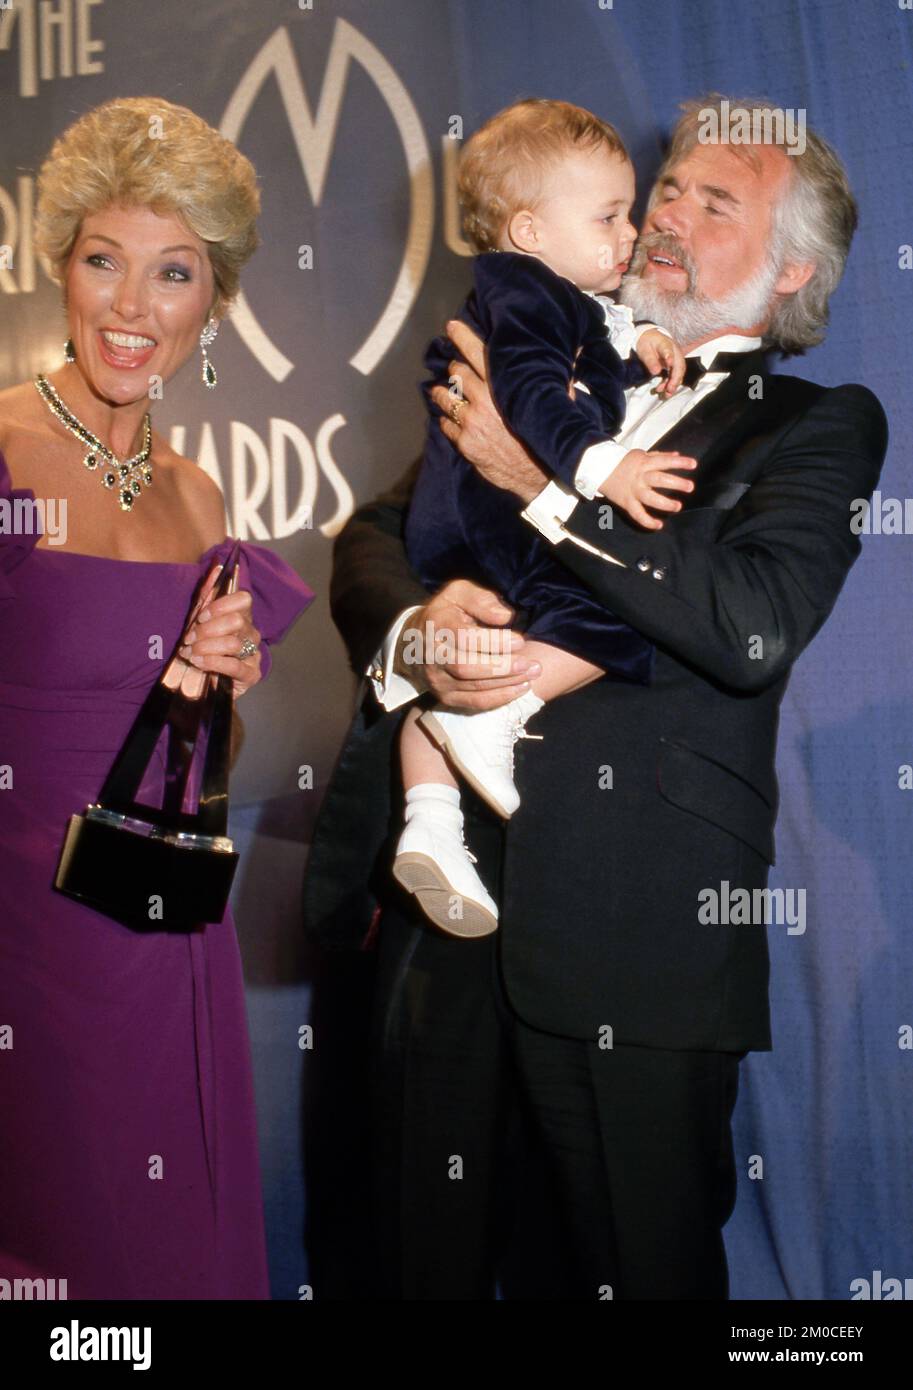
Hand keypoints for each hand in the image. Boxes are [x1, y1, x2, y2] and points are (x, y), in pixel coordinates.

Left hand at [175, 587, 262, 699]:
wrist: (200, 684)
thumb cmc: (201, 648)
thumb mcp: (198, 622)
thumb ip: (205, 596)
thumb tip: (215, 568)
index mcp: (241, 616)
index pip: (244, 600)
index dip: (222, 605)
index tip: (200, 616)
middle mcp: (251, 633)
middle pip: (237, 621)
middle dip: (208, 629)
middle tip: (189, 638)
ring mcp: (253, 654)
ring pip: (233, 643)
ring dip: (206, 646)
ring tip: (189, 652)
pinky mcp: (251, 675)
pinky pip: (235, 666)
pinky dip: (213, 662)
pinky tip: (198, 662)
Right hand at [395, 578, 540, 710]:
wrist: (415, 642)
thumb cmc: (447, 613)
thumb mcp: (459, 594)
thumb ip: (481, 600)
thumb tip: (505, 617)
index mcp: (436, 626)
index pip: (464, 638)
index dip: (494, 642)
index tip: (520, 641)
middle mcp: (433, 656)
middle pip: (467, 667)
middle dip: (503, 667)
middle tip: (532, 664)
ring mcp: (438, 679)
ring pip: (474, 686)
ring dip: (507, 683)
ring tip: (532, 675)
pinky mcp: (445, 696)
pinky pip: (475, 702)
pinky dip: (500, 698)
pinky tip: (520, 688)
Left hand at [428, 319, 548, 503]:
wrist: (541, 477)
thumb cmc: (548, 437)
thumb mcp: (560, 403)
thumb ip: (560, 377)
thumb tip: (578, 351)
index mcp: (504, 386)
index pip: (477, 352)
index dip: (462, 336)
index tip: (451, 327)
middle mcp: (484, 400)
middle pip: (457, 372)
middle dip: (454, 368)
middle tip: (454, 368)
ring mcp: (472, 422)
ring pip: (444, 397)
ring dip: (442, 393)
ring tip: (441, 392)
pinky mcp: (465, 443)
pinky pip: (445, 424)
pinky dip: (446, 420)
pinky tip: (452, 421)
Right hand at [598, 449, 697, 529]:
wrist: (599, 470)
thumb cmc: (623, 463)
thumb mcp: (641, 454)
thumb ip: (660, 456)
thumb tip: (677, 455)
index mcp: (644, 463)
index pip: (664, 461)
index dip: (679, 462)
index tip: (693, 464)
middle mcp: (640, 477)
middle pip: (659, 480)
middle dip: (676, 483)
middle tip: (690, 487)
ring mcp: (633, 491)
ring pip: (650, 498)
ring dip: (665, 504)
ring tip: (678, 506)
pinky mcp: (627, 503)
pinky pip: (637, 514)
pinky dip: (647, 521)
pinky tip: (659, 525)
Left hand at [636, 328, 685, 396]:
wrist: (650, 338)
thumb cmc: (647, 342)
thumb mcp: (644, 349)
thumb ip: (650, 360)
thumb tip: (656, 371)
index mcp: (665, 344)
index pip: (668, 350)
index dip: (669, 357)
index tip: (669, 363)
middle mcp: (674, 352)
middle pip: (679, 366)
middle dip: (675, 379)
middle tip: (669, 389)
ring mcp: (675, 359)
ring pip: (678, 373)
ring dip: (674, 384)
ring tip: (667, 394)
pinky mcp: (674, 365)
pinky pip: (674, 375)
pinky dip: (670, 383)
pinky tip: (664, 389)